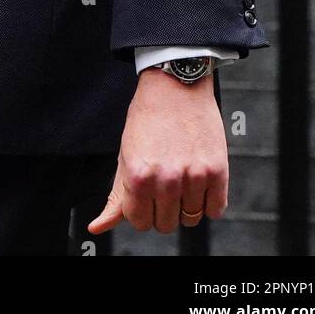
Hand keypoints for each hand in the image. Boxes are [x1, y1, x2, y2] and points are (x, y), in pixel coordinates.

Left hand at [87, 67, 227, 233]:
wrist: (175, 85)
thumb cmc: (147, 118)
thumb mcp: (125, 155)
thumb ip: (116, 197)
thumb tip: (96, 228)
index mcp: (138, 177)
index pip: (139, 222)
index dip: (142, 208)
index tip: (146, 192)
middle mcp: (166, 180)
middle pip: (165, 225)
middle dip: (162, 208)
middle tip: (164, 181)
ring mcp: (194, 176)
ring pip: (190, 219)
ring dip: (186, 205)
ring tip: (182, 176)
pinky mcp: (218, 171)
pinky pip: (216, 210)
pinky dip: (208, 202)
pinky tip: (199, 180)